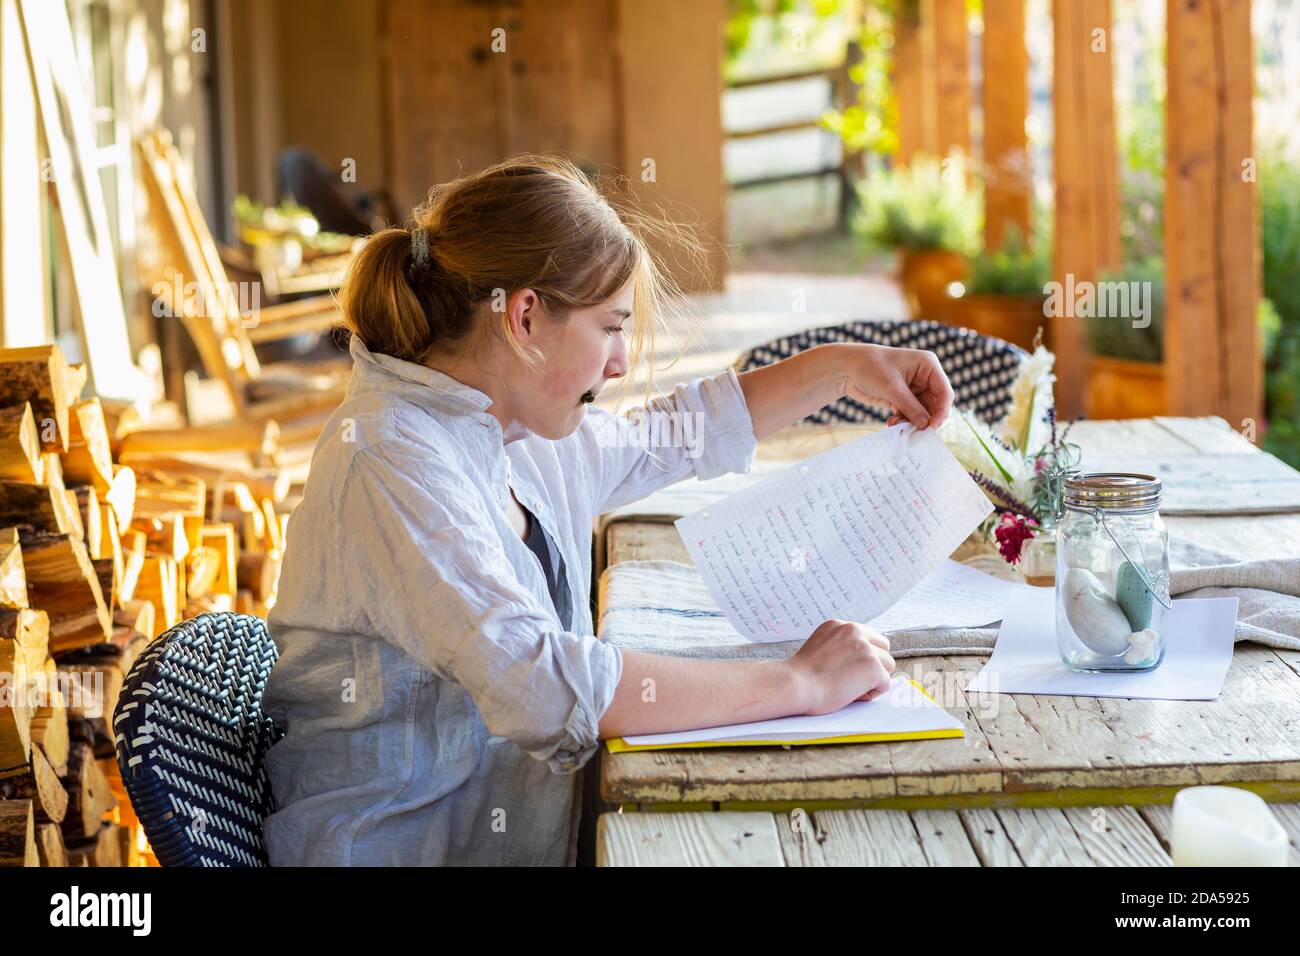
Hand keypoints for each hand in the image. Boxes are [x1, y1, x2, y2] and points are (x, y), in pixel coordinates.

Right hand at [784, 619, 895, 715]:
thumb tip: (859, 661)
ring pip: (888, 665)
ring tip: (851, 688)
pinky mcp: (872, 666)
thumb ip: (840, 646)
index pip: (867, 635)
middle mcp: (853, 631)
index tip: (853, 668)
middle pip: (883, 647)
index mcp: (838, 625)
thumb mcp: (820, 647)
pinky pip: (885, 683)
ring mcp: (865, 647)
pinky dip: (872, 693)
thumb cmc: (802, 676)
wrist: (795, 685)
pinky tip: (852, 695)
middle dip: (874, 664)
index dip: (863, 655)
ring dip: (874, 679)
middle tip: (855, 679)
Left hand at [834, 344, 953, 429]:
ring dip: (911, 421)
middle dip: (925, 419)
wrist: (846, 368)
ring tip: (896, 424)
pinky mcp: (903, 397)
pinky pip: (910, 414)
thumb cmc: (870, 367)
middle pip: (935, 405)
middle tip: (914, 432)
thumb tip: (926, 426)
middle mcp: (925, 376)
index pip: (944, 392)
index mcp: (928, 365)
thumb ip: (911, 407)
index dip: (941, 411)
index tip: (931, 427)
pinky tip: (891, 422)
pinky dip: (903, 420)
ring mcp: (914, 388)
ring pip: (922, 412)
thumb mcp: (892, 388)